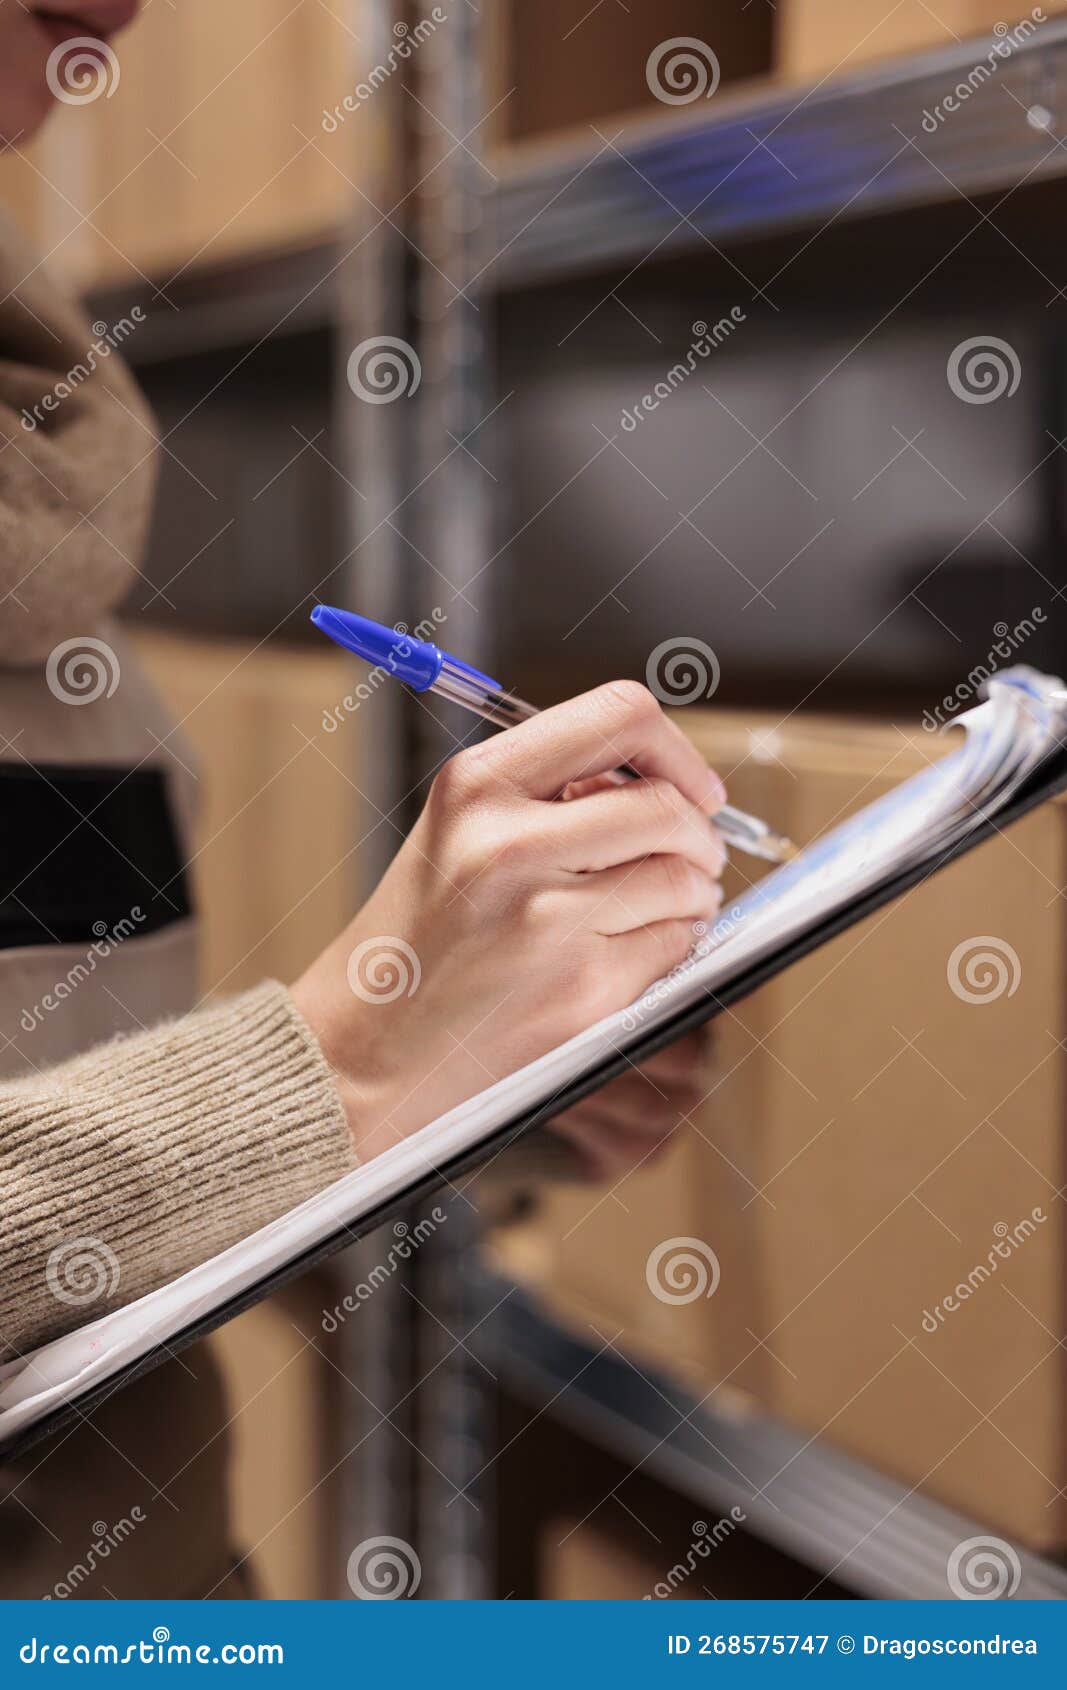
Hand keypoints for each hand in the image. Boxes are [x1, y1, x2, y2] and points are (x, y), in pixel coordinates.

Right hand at [292, 682, 724, 1160]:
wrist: (366, 1051)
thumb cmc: (421, 941)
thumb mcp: (458, 833)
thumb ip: (549, 793)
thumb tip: (669, 783)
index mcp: (476, 784)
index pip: (620, 716)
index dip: (678, 751)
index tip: (693, 787)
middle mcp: (507, 843)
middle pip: (667, 808)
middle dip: (700, 835)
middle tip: (696, 856)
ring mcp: (547, 920)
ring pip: (683, 879)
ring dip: (695, 893)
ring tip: (668, 906)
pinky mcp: (581, 989)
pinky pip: (673, 946)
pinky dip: (674, 946)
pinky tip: (634, 952)